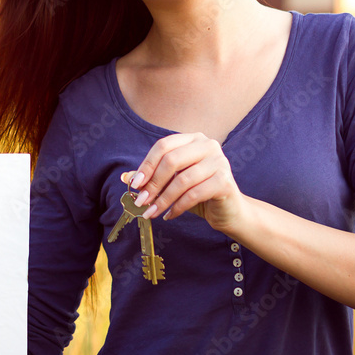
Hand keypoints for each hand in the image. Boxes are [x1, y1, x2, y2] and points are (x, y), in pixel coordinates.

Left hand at [120, 132, 246, 232]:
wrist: (229, 211)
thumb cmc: (198, 193)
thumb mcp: (172, 182)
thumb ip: (152, 177)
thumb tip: (125, 177)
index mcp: (193, 139)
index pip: (163, 145)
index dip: (147, 165)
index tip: (134, 184)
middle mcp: (208, 145)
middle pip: (171, 160)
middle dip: (153, 183)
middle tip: (141, 201)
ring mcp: (219, 161)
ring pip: (182, 180)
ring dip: (163, 199)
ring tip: (151, 212)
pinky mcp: (225, 181)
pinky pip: (194, 194)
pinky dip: (178, 207)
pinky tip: (170, 215)